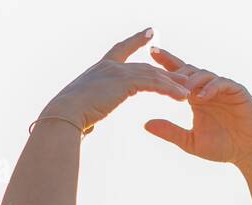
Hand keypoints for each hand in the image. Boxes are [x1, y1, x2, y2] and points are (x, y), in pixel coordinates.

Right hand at [40, 27, 189, 132]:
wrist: (64, 114)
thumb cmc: (67, 118)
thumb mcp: (82, 110)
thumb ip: (90, 111)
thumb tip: (88, 124)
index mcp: (98, 70)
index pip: (120, 50)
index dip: (135, 41)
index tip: (149, 33)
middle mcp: (109, 66)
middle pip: (144, 66)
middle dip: (164, 70)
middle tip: (182, 72)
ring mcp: (117, 72)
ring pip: (152, 75)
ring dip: (171, 84)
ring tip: (187, 91)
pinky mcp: (125, 82)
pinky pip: (153, 84)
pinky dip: (169, 90)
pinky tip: (181, 97)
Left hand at [144, 46, 251, 167]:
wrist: (248, 152)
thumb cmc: (221, 147)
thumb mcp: (190, 141)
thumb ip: (170, 131)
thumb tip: (145, 125)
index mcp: (197, 98)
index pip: (180, 76)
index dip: (166, 63)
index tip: (150, 54)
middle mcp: (209, 89)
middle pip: (190, 70)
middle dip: (173, 64)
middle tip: (156, 58)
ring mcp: (224, 88)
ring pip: (205, 75)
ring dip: (191, 79)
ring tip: (180, 87)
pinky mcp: (238, 91)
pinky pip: (222, 83)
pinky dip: (211, 88)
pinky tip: (200, 97)